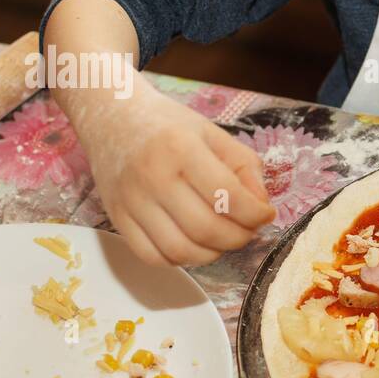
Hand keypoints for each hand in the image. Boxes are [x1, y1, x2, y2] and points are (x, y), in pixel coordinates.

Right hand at [73, 74, 275, 265]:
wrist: (112, 117)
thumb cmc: (168, 125)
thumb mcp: (213, 133)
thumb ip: (244, 166)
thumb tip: (262, 206)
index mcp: (180, 148)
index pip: (227, 196)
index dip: (255, 214)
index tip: (266, 214)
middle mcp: (152, 176)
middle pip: (205, 229)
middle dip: (238, 238)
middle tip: (248, 230)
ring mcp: (130, 201)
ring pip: (180, 250)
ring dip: (212, 253)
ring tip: (223, 238)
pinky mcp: (116, 218)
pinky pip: (153, 256)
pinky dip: (181, 260)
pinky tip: (194, 244)